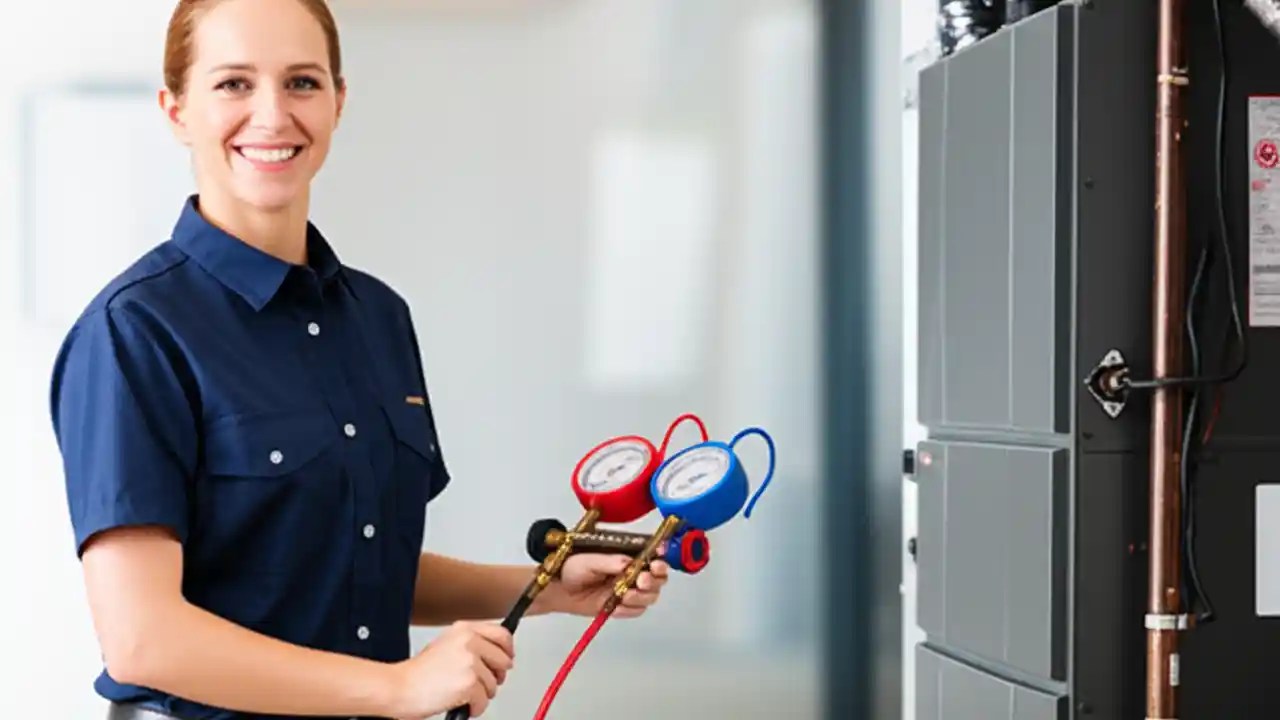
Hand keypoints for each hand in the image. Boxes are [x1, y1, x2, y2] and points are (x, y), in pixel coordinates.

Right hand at [388, 621, 513, 718]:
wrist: (399, 687)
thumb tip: (495, 653)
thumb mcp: (445, 646)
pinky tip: (461, 703)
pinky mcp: (469, 683)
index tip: (507, 658)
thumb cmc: (418, 673)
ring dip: (482, 694)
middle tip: (483, 683)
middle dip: (496, 676)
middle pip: (504, 660)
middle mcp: (469, 642)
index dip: (508, 650)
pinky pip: (484, 700)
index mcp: (464, 630)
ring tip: (462, 693)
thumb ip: (470, 644)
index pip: (502, 634)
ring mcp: (470, 662)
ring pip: (494, 683)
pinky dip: (475, 707)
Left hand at [544, 554, 669, 618]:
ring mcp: (629, 589)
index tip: (657, 561)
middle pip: (658, 578)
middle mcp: (633, 572)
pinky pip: (636, 611)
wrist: (559, 590)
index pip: (652, 554)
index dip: (660, 557)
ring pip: (650, 596)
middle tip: (641, 580)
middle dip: (654, 580)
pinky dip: (628, 610)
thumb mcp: (588, 560)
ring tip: (625, 594)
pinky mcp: (623, 606)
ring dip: (641, 596)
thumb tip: (628, 562)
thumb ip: (609, 562)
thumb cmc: (571, 568)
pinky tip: (616, 606)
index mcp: (628, 555)